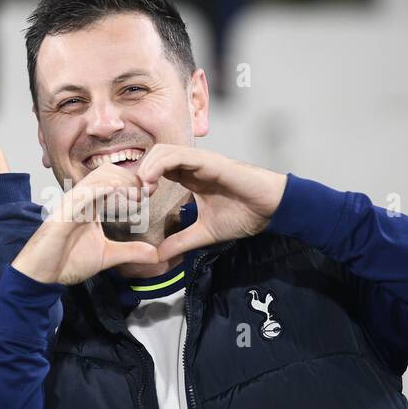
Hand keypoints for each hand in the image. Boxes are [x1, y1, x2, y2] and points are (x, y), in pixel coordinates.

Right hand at [13, 164, 159, 284]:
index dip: (133, 182)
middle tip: (148, 192)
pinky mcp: (63, 214)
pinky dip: (102, 189)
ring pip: (97, 178)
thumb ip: (131, 252)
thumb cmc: (67, 262)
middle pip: (108, 171)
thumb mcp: (107, 256)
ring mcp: (71, 204)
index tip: (150, 193)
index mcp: (90, 204)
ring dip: (121, 182)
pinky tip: (117, 191)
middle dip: (131, 178)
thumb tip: (156, 255)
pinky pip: (83, 194)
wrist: (42, 277)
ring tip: (138, 195)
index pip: (113, 180)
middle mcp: (80, 199)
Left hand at [137, 144, 286, 261]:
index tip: (136, 202)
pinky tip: (154, 182)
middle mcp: (193, 165)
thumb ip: (181, 242)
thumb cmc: (244, 215)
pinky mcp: (210, 162)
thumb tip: (159, 257)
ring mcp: (201, 161)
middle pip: (156, 155)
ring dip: (148, 167)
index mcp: (190, 177)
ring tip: (144, 189)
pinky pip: (181, 155)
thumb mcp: (205, 233)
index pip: (158, 168)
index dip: (143, 180)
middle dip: (140, 172)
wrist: (271, 209)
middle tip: (137, 196)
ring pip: (164, 151)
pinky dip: (161, 164)